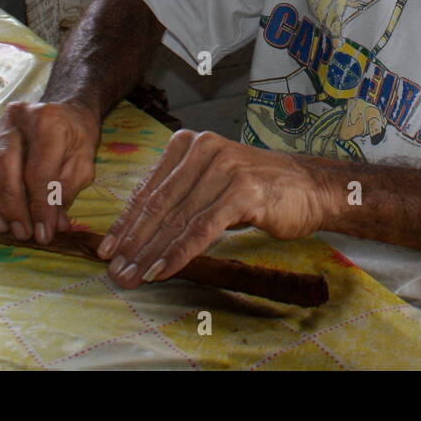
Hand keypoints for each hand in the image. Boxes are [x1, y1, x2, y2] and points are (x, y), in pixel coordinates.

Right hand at [0, 99, 99, 243]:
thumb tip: (51, 226)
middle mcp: (14, 118)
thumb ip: (65, 192)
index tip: (44, 233)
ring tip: (3, 227)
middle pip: (1, 165)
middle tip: (22, 233)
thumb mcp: (83, 164)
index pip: (38, 170)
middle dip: (11, 207)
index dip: (40, 207)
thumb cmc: (75, 138)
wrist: (64, 112)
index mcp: (47, 120)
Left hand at [97, 129, 339, 288]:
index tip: (108, 249)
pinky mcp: (242, 191)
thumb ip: (180, 198)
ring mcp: (224, 168)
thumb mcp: (213, 184)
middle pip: (159, 204)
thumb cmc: (260, 189)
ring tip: (135, 276)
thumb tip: (140, 234)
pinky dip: (179, 253)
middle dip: (134, 242)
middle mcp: (204, 149)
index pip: (149, 188)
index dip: (126, 223)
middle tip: (117, 271)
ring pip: (177, 219)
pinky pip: (202, 228)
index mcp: (189, 143)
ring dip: (152, 252)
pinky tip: (163, 270)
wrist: (311, 188)